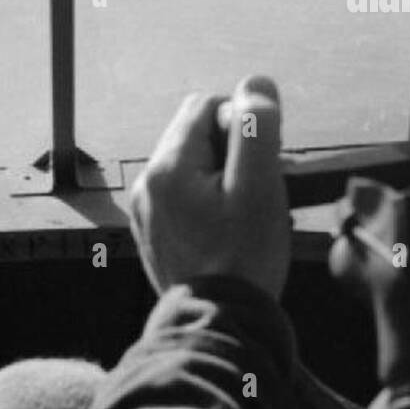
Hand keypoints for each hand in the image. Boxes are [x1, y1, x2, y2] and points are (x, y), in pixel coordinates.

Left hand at [129, 75, 290, 301]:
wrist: (220, 324)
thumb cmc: (244, 257)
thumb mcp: (260, 186)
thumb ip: (258, 128)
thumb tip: (256, 84)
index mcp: (168, 166)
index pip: (207, 105)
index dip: (243, 123)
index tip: (262, 162)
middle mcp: (147, 184)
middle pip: (197, 134)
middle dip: (235, 151)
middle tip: (261, 188)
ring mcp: (147, 211)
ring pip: (193, 166)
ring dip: (225, 178)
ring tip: (249, 214)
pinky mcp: (155, 233)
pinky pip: (186, 196)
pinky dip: (211, 202)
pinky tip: (232, 231)